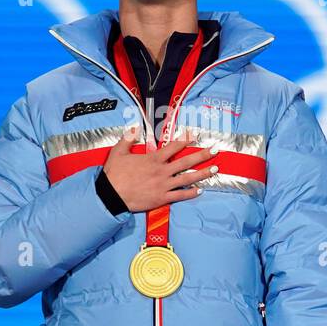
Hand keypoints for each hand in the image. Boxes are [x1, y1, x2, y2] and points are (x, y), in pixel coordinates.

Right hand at [102, 128, 218, 211]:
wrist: (111, 195)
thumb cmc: (114, 174)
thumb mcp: (118, 152)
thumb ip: (128, 138)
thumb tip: (134, 127)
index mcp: (153, 159)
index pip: (174, 146)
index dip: (186, 139)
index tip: (195, 135)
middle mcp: (162, 171)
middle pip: (186, 161)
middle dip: (202, 155)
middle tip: (215, 150)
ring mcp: (163, 185)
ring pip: (188, 178)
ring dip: (203, 173)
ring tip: (215, 169)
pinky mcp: (162, 198)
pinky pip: (180, 195)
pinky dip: (191, 193)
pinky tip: (200, 190)